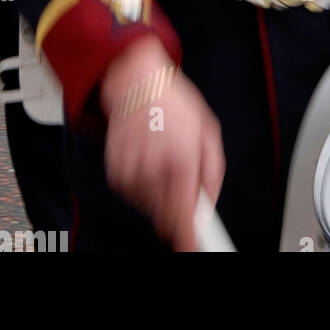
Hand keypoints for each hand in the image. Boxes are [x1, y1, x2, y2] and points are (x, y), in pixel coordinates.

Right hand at [101, 39, 225, 251]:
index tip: (192, 247)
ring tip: (163, 157)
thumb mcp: (208, 131)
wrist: (137, 81)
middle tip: (179, 182)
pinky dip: (141, 183)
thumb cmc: (175, 104)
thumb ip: (213, 171)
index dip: (189, 237)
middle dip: (176, 209)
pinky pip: (132, 193)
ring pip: (149, 205)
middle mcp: (156, 168)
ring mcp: (133, 170)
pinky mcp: (116, 171)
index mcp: (183, 158)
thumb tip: (208, 204)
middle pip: (166, 215)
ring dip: (159, 192)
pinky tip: (147, 157)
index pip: (185, 214)